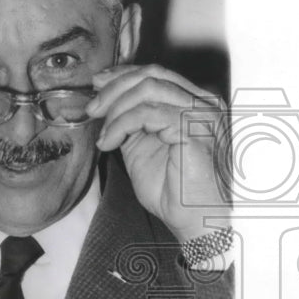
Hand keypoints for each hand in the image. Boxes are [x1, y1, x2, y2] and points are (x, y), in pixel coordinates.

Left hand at [88, 64, 226, 242]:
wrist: (197, 224)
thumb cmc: (177, 194)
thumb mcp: (144, 149)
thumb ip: (131, 122)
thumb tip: (105, 102)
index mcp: (196, 104)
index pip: (158, 74)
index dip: (123, 75)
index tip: (97, 85)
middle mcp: (205, 104)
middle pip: (153, 75)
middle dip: (115, 88)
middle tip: (92, 108)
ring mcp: (203, 115)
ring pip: (149, 90)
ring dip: (116, 109)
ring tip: (103, 133)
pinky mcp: (195, 130)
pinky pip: (148, 114)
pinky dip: (121, 124)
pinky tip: (110, 142)